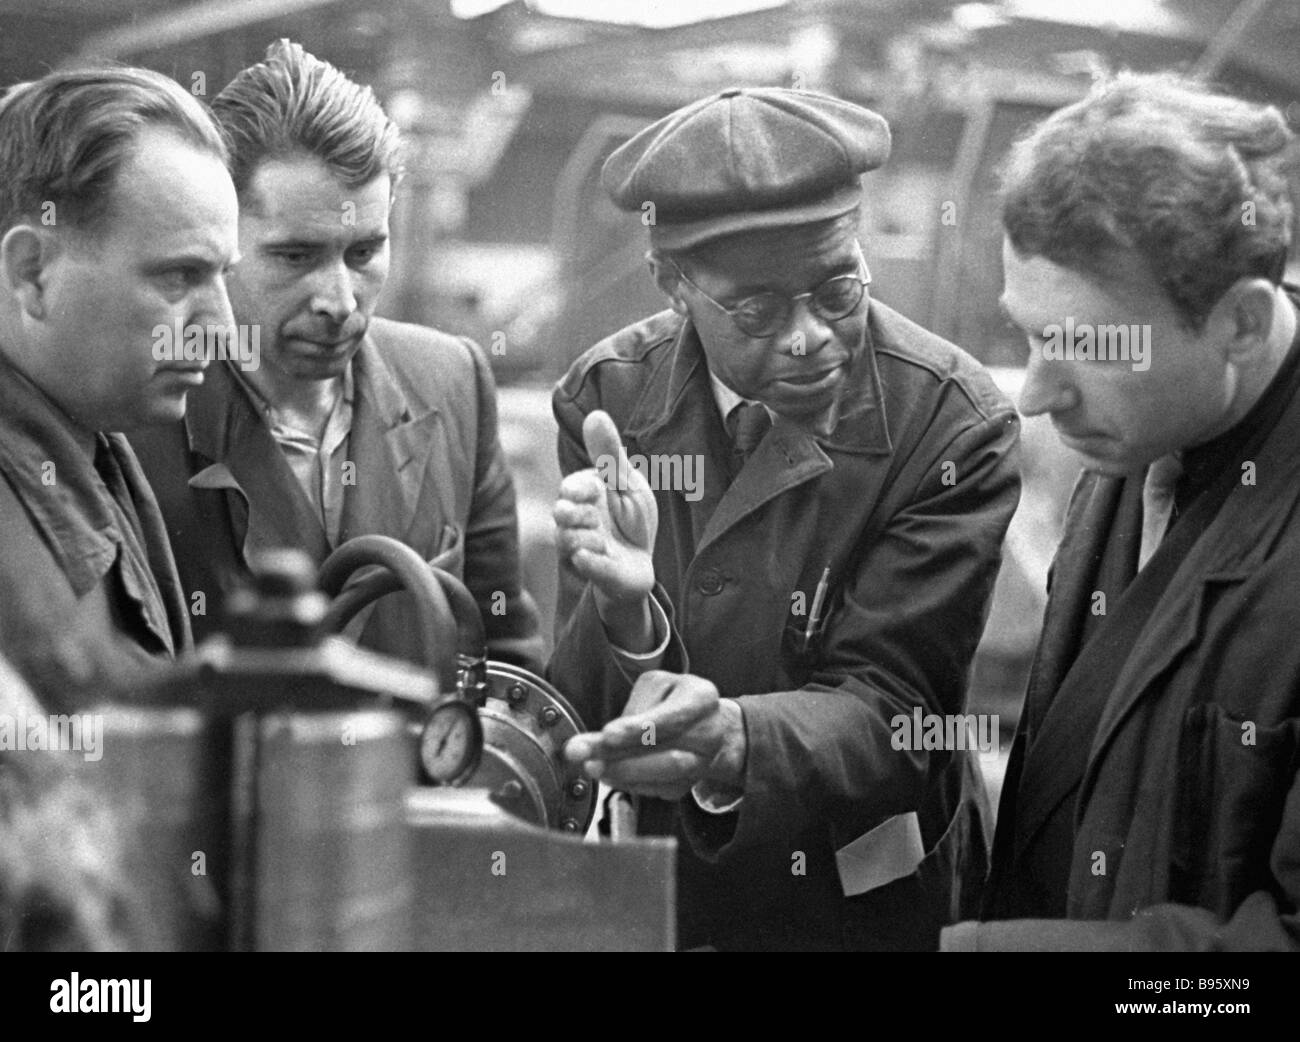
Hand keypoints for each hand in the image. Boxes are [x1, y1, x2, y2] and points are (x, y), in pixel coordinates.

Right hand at [554, 410, 657, 610]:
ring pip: (570, 540)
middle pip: (561, 514)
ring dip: (592, 538)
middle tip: (598, 519)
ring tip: (606, 541)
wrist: (642, 561)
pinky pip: (585, 565)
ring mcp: (579, 549)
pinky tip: (597, 553)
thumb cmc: (631, 518)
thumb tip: (595, 414)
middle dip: (580, 514)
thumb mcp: (626, 482)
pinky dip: (592, 561)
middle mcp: (573, 523)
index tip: (594, 490)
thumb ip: (609, 453)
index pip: (568, 488)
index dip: (578, 489)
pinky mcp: (593, 574)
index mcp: (581, 497)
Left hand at [564, 671, 746, 801]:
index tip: (608, 734)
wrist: (705, 723)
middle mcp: (709, 735)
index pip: (672, 718)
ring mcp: (702, 763)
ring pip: (665, 777)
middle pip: (670, 756)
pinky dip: (630, 784)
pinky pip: (657, 789)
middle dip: (624, 759)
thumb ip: (636, 708)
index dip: (639, 729)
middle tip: (586, 757)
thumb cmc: (672, 698)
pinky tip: (608, 775)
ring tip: (592, 767)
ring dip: (624, 774)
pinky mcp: (687, 784)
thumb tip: (607, 739)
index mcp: (702, 699)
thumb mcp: (656, 685)